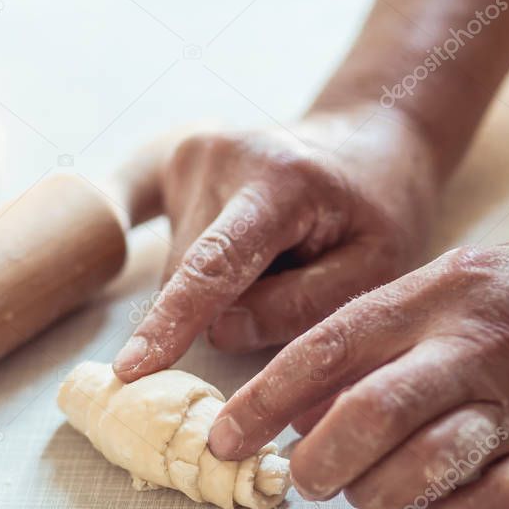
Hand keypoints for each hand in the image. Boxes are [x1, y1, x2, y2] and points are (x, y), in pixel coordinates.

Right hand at [113, 105, 439, 380]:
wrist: (365, 140)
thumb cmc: (378, 212)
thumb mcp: (375, 268)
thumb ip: (303, 306)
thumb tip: (219, 331)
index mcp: (282, 180)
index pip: (215, 265)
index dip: (172, 320)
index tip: (130, 368)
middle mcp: (222, 156)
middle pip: (190, 277)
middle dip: (228, 307)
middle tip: (293, 277)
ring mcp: (192, 154)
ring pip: (177, 270)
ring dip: (219, 287)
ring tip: (276, 253)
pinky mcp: (175, 163)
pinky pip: (176, 249)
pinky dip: (208, 266)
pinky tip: (250, 241)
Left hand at [208, 233, 508, 508]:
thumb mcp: (453, 281)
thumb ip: (381, 331)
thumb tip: (305, 397)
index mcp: (432, 296)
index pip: (326, 347)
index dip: (263, 397)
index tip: (223, 437)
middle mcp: (467, 346)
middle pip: (367, 411)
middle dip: (316, 458)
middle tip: (299, 479)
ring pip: (424, 459)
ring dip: (376, 490)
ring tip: (361, 494)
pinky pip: (496, 501)